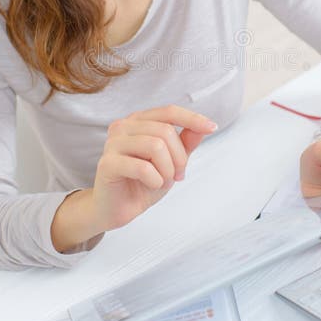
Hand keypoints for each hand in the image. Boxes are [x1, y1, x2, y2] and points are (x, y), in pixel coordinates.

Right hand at [91, 105, 217, 232]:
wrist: (117, 209)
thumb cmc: (143, 182)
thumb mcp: (171, 162)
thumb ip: (185, 143)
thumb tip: (204, 126)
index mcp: (138, 121)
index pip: (168, 111)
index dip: (192, 118)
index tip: (212, 127)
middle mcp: (123, 126)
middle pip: (165, 131)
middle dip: (179, 157)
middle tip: (177, 176)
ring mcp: (113, 143)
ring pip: (155, 146)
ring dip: (167, 170)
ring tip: (163, 180)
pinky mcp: (107, 164)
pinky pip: (142, 167)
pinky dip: (155, 180)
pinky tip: (151, 185)